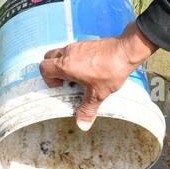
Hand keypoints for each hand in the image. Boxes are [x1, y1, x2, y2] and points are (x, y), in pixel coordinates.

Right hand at [39, 22, 157, 131]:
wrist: (126, 51)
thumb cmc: (110, 70)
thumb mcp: (98, 94)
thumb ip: (87, 110)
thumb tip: (82, 125)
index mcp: (66, 65)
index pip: (43, 68)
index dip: (48, 79)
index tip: (61, 86)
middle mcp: (68, 53)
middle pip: (48, 58)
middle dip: (53, 70)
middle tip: (66, 80)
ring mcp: (77, 46)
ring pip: (61, 53)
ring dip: (64, 64)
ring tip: (79, 76)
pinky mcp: (86, 43)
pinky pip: (73, 50)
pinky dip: (75, 59)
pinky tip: (89, 69)